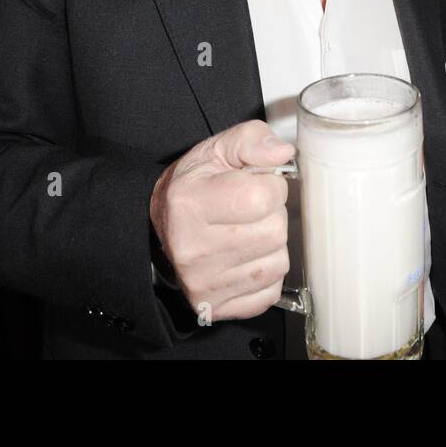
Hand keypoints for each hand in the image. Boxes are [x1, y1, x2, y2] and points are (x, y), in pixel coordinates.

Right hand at [149, 120, 294, 321]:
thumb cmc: (194, 186)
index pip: (263, 197)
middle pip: (274, 232)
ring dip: (271, 245)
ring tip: (247, 232)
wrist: (163, 226)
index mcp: (190, 203)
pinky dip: (266, 273)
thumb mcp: (217, 149)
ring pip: (277, 262)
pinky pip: (270, 290)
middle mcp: (193, 249)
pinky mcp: (215, 307)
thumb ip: (252, 139)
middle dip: (272, 215)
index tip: (256, 184)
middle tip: (250, 210)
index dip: (271, 186)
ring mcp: (204, 283)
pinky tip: (246, 257)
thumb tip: (282, 153)